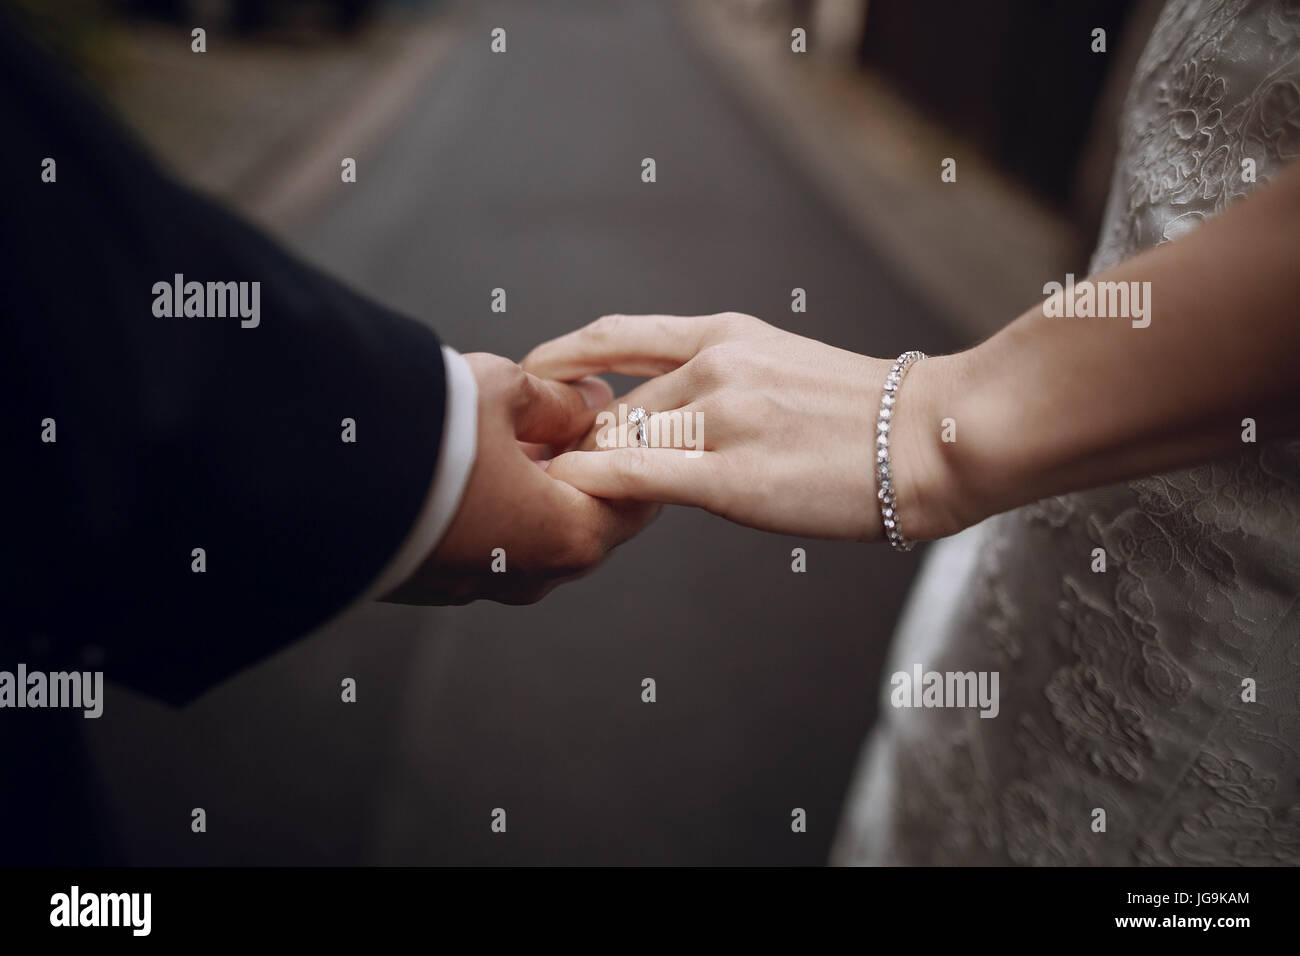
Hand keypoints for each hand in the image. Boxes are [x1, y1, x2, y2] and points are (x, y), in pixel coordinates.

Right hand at [385, 353, 658, 604]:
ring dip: (536, 486)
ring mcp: (479, 586)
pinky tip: (472, 460)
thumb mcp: (505, 390)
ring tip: (514, 428)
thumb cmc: (422, 435)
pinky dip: (494, 506)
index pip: (636, 499)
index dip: (631, 452)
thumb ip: (561, 399)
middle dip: (583, 468)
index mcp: (569, 536)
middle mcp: (530, 574)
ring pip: (533, 534)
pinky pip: (486, 544)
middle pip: (585, 520)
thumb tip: (587, 402)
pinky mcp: (434, 582)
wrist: (315, 480)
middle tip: (569, 415)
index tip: (619, 416)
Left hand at [522, 313, 963, 540]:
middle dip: (573, 448)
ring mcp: (721, 418)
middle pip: (612, 411)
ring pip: (619, 445)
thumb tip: (666, 413)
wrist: (933, 437)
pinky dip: (591, 486)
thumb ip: (719, 379)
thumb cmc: (866, 414)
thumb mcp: (780, 366)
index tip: (531, 378)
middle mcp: (712, 365)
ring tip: (561, 505)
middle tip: (547, 478)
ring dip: (584, 475)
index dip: (561, 358)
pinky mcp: (731, 475)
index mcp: (723, 335)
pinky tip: (566, 498)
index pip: (616, 336)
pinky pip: (637, 478)